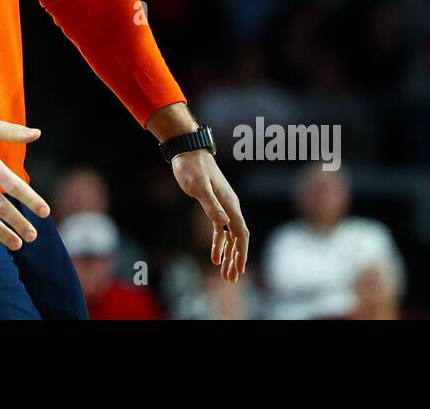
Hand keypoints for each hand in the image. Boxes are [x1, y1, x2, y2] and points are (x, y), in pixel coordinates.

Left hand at [171, 149, 248, 282]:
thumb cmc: (192, 168)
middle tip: (232, 279)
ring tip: (225, 273)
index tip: (239, 270)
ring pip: (230, 236)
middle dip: (236, 259)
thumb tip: (223, 223)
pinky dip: (219, 243)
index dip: (241, 253)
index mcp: (230, 204)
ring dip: (228, 255)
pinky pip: (220, 229)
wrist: (188, 151)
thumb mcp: (199, 187)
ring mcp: (223, 206)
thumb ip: (211, 205)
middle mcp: (230, 207)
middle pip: (238, 238)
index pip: (240, 233)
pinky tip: (215, 256)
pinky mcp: (213, 205)